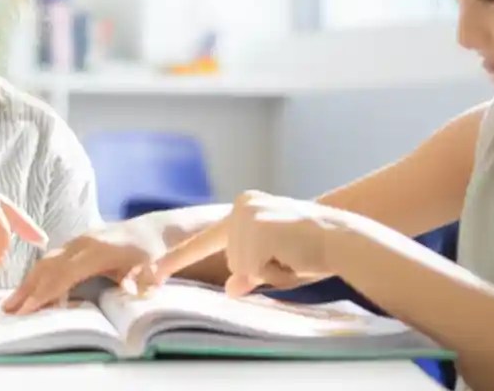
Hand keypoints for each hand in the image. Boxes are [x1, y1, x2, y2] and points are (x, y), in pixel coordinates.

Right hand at [2, 218, 166, 313]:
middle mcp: (83, 242)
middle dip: (27, 288)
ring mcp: (79, 242)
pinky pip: (53, 260)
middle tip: (8, 310)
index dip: (45, 292)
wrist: (156, 229)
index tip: (27, 310)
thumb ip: (146, 277)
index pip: (64, 273)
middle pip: (48, 266)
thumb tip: (135, 289)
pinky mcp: (78, 245)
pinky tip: (30, 293)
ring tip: (10, 304)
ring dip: (28, 283)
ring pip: (47, 262)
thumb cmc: (154, 251)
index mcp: (98, 249)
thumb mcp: (156, 264)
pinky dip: (38, 276)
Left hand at [155, 191, 350, 296]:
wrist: (343, 237)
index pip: (204, 239)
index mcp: (244, 207)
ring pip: (242, 267)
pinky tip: (293, 255)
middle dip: (258, 269)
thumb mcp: (272, 260)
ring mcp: (249, 216)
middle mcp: (242, 206)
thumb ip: (248, 269)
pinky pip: (255, 270)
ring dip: (268, 271)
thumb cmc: (311, 250)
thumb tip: (231, 288)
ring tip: (293, 255)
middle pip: (231, 260)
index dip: (175, 259)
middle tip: (289, 256)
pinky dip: (274, 272)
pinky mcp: (259, 229)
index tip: (149, 273)